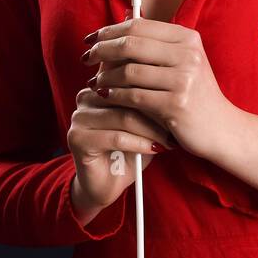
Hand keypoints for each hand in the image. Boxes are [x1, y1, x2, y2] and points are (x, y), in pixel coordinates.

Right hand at [67, 85, 173, 213]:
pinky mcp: (77, 138)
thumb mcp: (146, 121)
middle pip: (128, 95)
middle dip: (156, 110)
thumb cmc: (131, 148)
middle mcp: (86, 96)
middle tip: (178, 122)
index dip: (155, 86)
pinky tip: (155, 148)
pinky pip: (116, 137)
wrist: (110, 183)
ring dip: (151, 130)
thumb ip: (151, 101)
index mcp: (101, 84)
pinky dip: (139, 143)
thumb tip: (176, 86)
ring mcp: (79, 117)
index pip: (129, 75)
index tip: (180, 98)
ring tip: (169, 140)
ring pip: (123, 116)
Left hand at [81, 16, 233, 161]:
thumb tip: (124, 15)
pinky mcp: (175, 104)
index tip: (90, 39)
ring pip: (128, 71)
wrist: (221, 128)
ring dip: (104, 77)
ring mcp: (183, 80)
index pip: (139, 26)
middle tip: (85, 59)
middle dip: (101, 51)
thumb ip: (154, 41)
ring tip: (95, 82)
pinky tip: (106, 97)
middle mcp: (188, 55)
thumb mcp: (182, 61)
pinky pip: (133, 96)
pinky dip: (115, 96)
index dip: (109, 31)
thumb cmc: (196, 94)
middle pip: (131, 44)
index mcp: (188, 38)